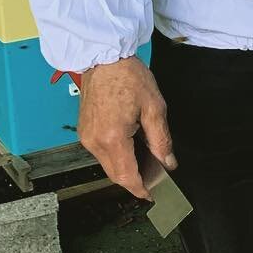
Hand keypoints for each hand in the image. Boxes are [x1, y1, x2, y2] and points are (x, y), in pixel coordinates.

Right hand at [77, 57, 174, 199]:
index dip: (140, 189)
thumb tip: (168, 162)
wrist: (104, 58)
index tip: (152, 195)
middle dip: (134, 181)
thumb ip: (161, 140)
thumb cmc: (128, 77)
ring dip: (126, 169)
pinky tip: (131, 149)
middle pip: (115, 174)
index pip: (127, 176)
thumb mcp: (154, 108)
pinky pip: (101, 153)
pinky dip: (116, 157)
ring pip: (108, 165)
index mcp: (113, 138)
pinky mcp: (84, 131)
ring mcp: (86, 137)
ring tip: (146, 161)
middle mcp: (95, 142)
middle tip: (155, 178)